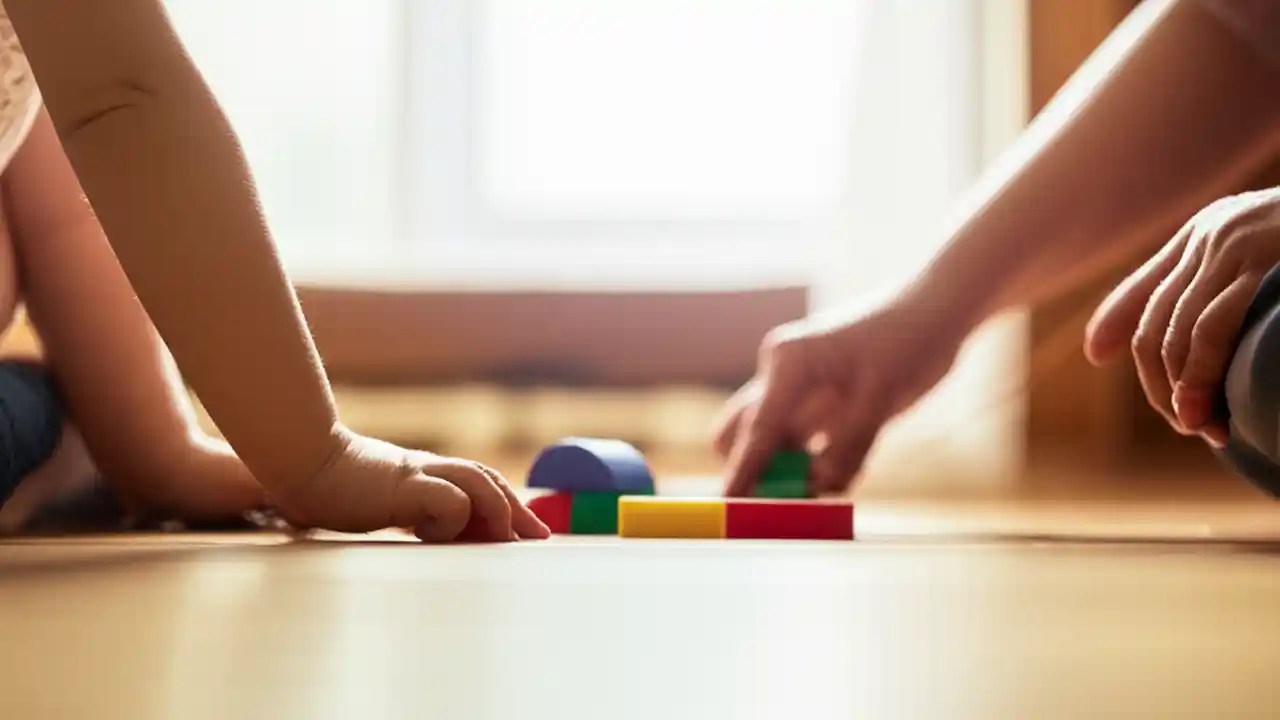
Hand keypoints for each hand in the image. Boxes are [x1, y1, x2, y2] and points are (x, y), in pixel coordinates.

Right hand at [269, 426, 550, 541]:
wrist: (303, 465)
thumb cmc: (336, 490)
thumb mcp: (385, 501)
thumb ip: (412, 510)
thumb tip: (440, 533)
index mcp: (427, 473)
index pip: (480, 481)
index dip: (508, 503)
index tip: (529, 531)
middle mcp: (429, 469)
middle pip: (489, 479)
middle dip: (517, 509)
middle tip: (538, 537)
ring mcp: (418, 473)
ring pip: (479, 482)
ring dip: (499, 511)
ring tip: (505, 540)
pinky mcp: (404, 485)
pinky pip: (449, 499)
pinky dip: (454, 520)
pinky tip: (434, 536)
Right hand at [714, 291, 967, 495]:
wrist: (936, 314)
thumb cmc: (908, 342)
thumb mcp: (882, 397)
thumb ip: (849, 445)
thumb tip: (820, 486)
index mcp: (788, 363)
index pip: (757, 428)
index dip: (743, 469)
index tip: (728, 504)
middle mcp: (784, 377)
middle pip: (746, 434)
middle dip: (755, 469)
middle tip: (782, 501)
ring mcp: (801, 392)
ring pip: (778, 444)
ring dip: (793, 471)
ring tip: (829, 486)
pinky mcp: (823, 407)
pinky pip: (808, 447)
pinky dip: (820, 466)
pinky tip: (848, 466)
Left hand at [1085, 188, 1279, 447]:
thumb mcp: (1272, 272)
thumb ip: (1232, 295)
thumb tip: (1179, 349)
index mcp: (1213, 231)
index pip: (1145, 290)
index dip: (1117, 326)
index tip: (1097, 357)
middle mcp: (1214, 232)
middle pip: (1155, 325)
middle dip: (1162, 385)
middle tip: (1192, 425)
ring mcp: (1234, 241)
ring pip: (1176, 333)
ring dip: (1183, 391)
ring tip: (1205, 429)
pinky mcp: (1259, 255)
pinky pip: (1210, 327)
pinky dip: (1202, 376)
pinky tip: (1211, 408)